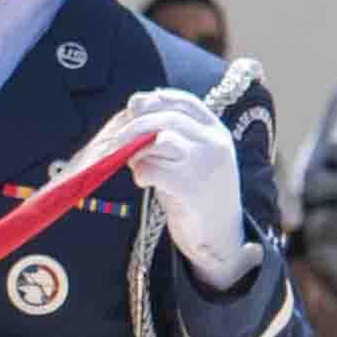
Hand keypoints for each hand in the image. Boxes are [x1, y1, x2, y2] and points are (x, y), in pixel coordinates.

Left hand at [101, 90, 253, 286]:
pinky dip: (140, 173)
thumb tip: (134, 106)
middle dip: (135, 125)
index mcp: (217, 132)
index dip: (156, 99)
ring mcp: (206, 164)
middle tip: (117, 139)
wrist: (219, 237)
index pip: (185, 102)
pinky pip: (152, 168)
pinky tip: (143, 182)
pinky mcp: (192, 187)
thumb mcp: (192, 158)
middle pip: (167, 118)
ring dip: (138, 151)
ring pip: (159, 140)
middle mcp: (215, 144)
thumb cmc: (198, 196)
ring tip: (137, 165)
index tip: (133, 105)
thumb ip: (171, 135)